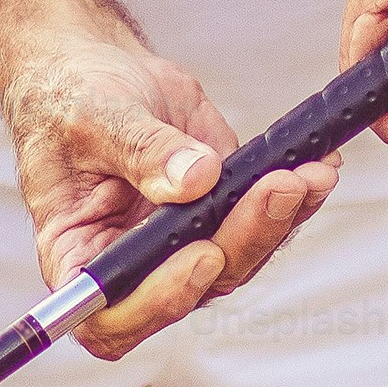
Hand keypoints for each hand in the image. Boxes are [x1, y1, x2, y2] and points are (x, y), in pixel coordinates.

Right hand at [1, 31, 332, 358]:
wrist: (100, 71)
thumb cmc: (71, 98)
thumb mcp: (93, 115)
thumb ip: (140, 150)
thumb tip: (196, 179)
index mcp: (76, 255)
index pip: (110, 315)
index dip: (159, 301)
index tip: (202, 254)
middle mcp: (129, 266)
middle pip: (192, 289)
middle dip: (241, 243)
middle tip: (276, 189)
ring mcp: (178, 246)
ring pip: (237, 262)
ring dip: (276, 222)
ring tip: (306, 173)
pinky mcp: (218, 217)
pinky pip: (259, 225)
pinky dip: (292, 201)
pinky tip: (316, 168)